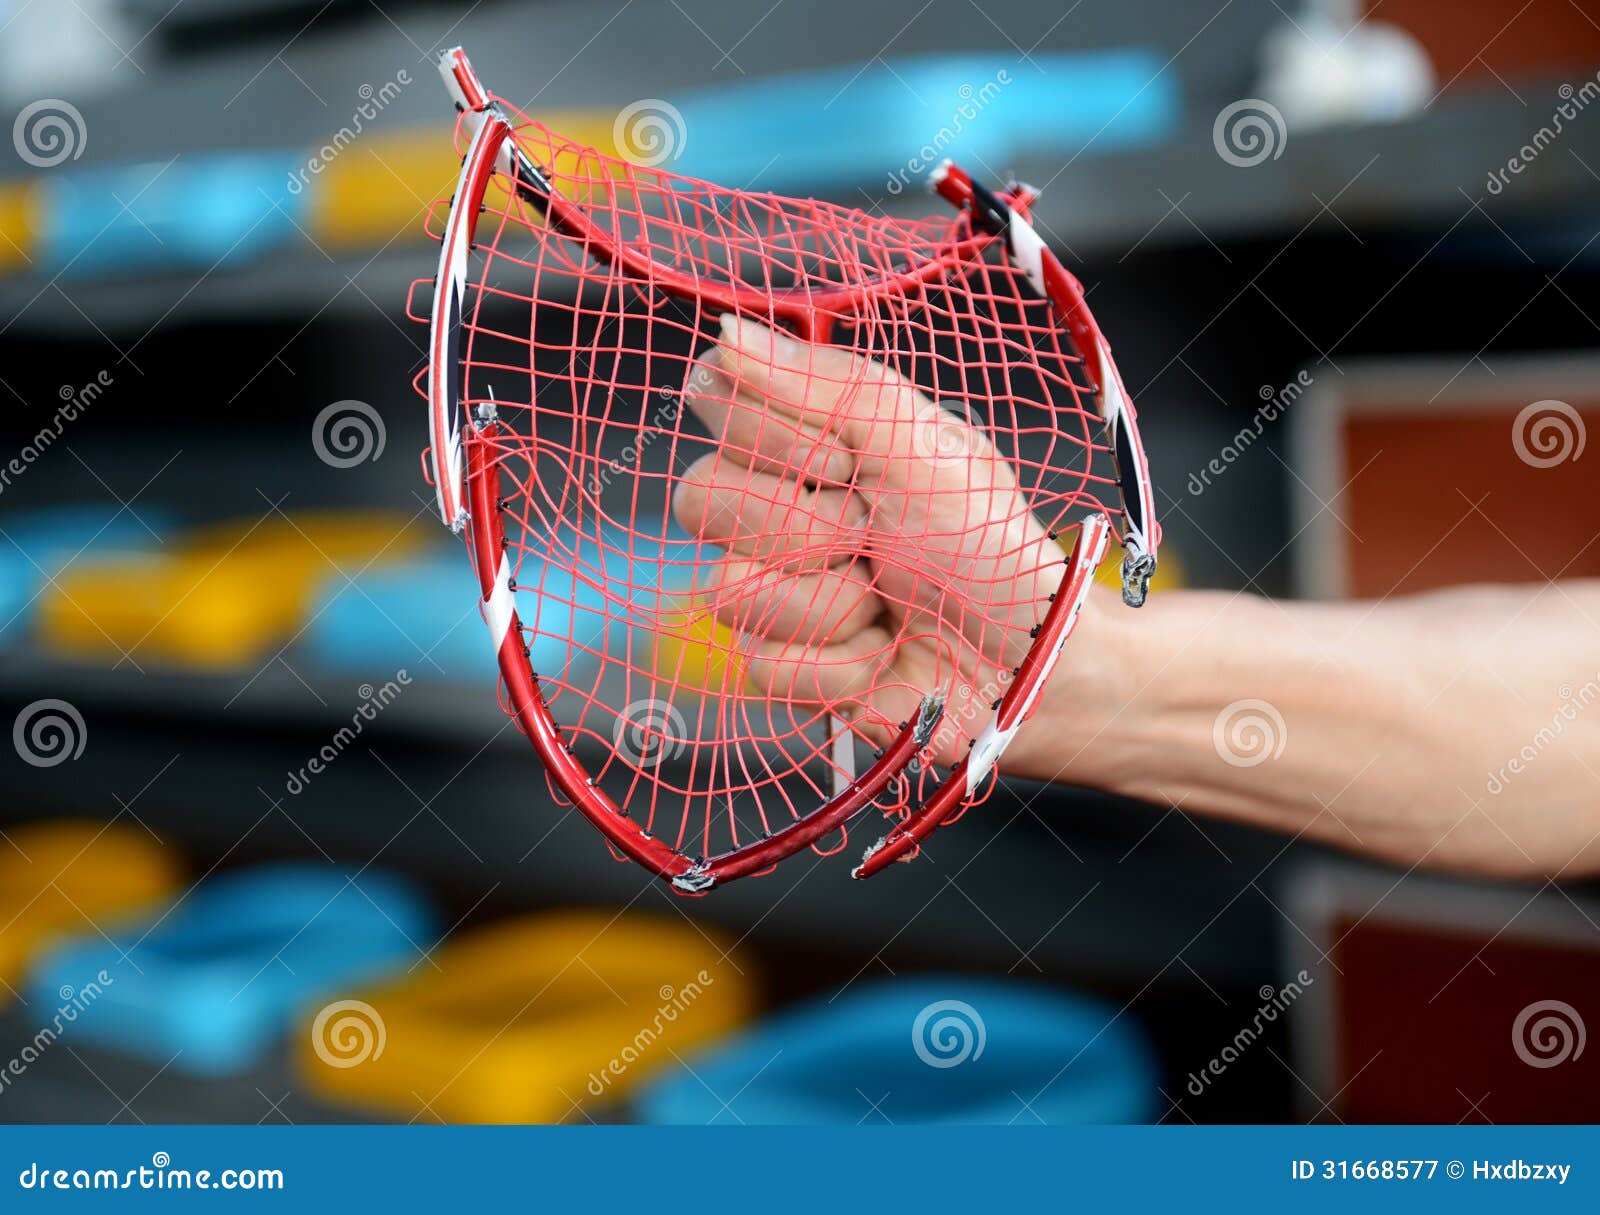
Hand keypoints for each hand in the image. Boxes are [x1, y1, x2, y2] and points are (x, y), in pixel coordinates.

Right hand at [671, 314, 1086, 769]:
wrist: (1027, 657)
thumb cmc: (986, 542)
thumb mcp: (923, 446)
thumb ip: (829, 384)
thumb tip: (728, 333)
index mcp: (802, 437)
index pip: (711, 398)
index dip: (762, 430)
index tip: (842, 456)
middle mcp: (769, 507)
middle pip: (701, 497)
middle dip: (810, 526)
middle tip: (876, 533)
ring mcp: (766, 588)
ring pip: (729, 590)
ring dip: (833, 601)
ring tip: (886, 598)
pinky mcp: (777, 666)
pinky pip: (766, 662)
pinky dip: (843, 662)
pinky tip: (882, 652)